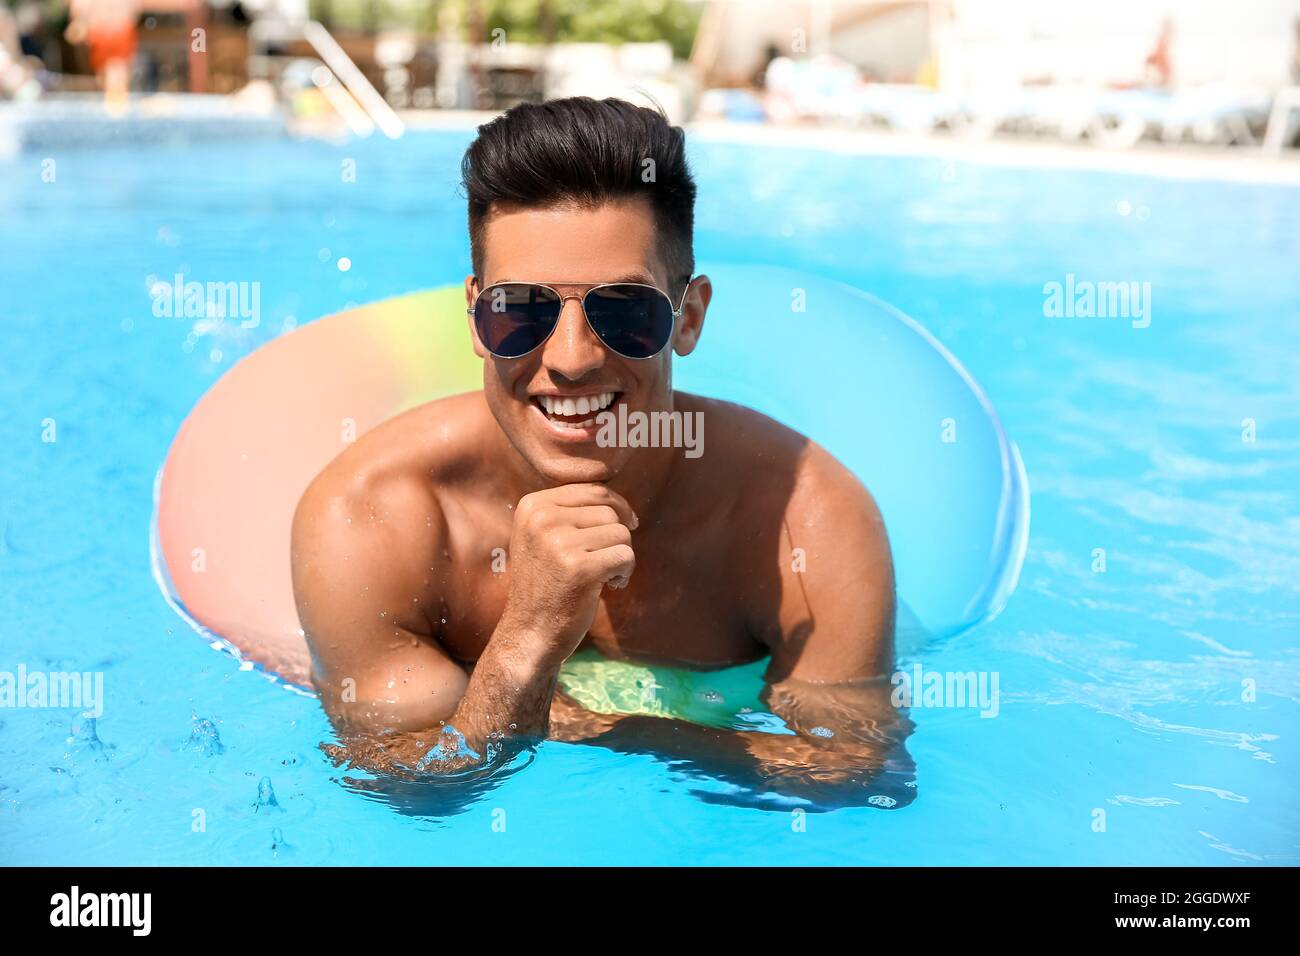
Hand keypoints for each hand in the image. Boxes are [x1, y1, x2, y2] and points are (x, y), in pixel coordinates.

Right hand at [498, 483, 637, 661]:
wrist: (530, 633)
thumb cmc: (545, 584)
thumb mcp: (543, 537)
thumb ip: (571, 511)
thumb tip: (619, 501)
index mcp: (532, 505)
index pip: (592, 490)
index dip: (616, 507)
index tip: (624, 525)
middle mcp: (542, 519)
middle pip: (609, 511)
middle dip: (617, 537)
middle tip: (605, 561)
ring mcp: (559, 543)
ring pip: (621, 533)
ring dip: (622, 556)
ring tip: (603, 576)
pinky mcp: (579, 569)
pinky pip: (626, 556)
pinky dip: (625, 572)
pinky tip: (609, 585)